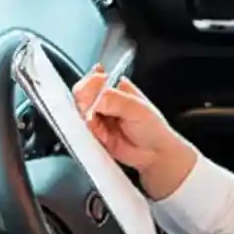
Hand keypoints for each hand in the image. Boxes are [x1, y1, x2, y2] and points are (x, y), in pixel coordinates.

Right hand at [71, 64, 196, 199]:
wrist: (154, 154)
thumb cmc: (153, 128)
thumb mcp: (136, 108)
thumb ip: (114, 100)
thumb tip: (94, 99)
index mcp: (116, 87)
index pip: (94, 79)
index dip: (89, 87)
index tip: (94, 97)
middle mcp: (105, 100)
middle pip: (82, 95)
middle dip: (84, 103)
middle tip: (93, 113)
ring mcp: (99, 116)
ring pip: (79, 112)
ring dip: (86, 119)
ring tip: (100, 126)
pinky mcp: (95, 133)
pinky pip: (82, 129)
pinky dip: (87, 132)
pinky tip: (100, 135)